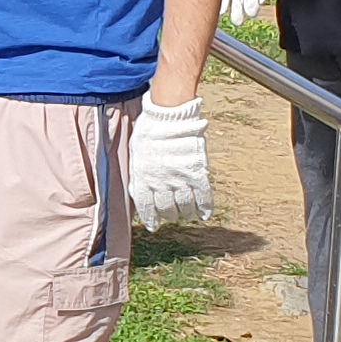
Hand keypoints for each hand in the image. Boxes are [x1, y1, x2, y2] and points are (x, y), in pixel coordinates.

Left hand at [130, 98, 213, 227]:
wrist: (169, 115)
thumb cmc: (149, 131)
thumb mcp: (136, 154)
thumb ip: (138, 174)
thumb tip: (138, 191)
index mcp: (143, 178)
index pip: (146, 207)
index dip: (150, 219)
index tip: (153, 226)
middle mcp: (161, 183)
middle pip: (167, 208)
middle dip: (169, 215)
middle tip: (172, 217)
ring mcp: (180, 179)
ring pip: (184, 206)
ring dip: (186, 213)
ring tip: (186, 215)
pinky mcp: (197, 173)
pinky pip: (203, 197)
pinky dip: (205, 208)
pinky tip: (204, 215)